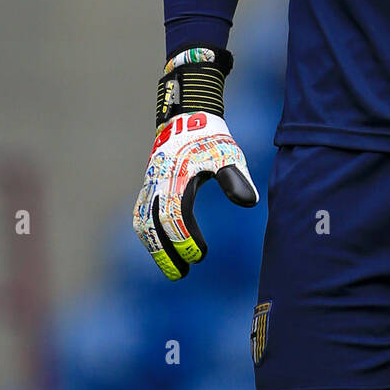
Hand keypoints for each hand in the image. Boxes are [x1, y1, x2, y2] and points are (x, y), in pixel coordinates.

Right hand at [133, 46, 258, 279]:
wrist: (188, 115)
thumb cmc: (211, 137)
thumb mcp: (228, 154)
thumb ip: (236, 178)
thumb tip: (248, 202)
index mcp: (176, 177)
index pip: (175, 217)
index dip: (185, 240)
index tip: (199, 256)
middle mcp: (157, 182)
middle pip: (152, 226)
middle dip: (165, 252)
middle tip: (181, 274)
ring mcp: (149, 184)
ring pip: (142, 222)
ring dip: (154, 247)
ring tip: (170, 267)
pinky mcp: (148, 185)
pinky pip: (141, 214)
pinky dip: (148, 233)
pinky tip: (161, 247)